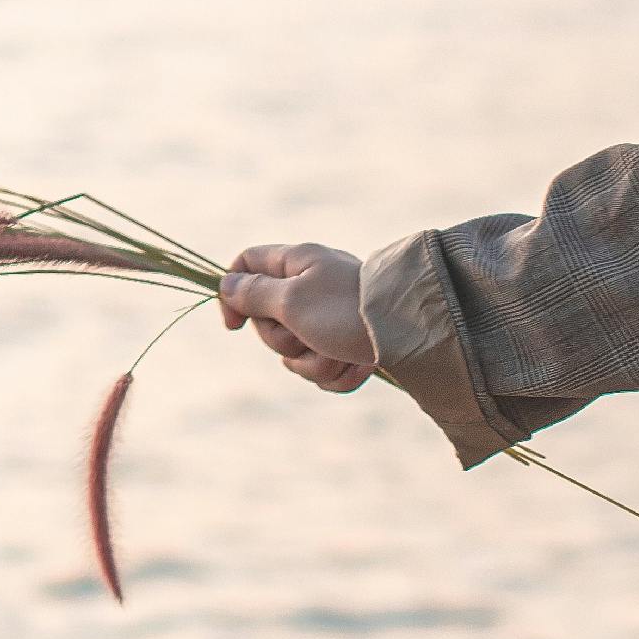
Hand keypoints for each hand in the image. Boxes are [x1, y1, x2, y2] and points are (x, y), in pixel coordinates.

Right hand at [218, 242, 377, 391]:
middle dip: (286, 342)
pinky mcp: (349, 347)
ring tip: (341, 352)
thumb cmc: (347, 310)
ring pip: (297, 354)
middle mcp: (312, 289)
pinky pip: (325, 371)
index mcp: (297, 264)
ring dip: (316, 362)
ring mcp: (331, 320)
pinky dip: (339, 374)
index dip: (233, 295)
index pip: (247, 264)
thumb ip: (255, 293)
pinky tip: (359, 366)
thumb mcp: (292, 299)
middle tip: (308, 335)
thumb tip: (226, 284)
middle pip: (270, 322)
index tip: (235, 326)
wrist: (412, 334)